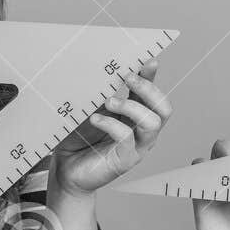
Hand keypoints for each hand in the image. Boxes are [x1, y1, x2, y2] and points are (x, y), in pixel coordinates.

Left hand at [51, 60, 171, 196]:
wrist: (65, 169)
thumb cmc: (77, 139)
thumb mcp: (88, 110)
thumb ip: (98, 94)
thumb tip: (97, 70)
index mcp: (135, 115)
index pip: (151, 93)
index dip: (151, 76)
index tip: (146, 60)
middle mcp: (141, 130)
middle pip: (163, 108)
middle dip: (148, 89)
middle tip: (128, 78)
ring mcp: (137, 146)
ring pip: (152, 123)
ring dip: (132, 107)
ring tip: (109, 102)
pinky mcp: (125, 160)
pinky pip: (127, 138)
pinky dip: (111, 125)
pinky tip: (95, 119)